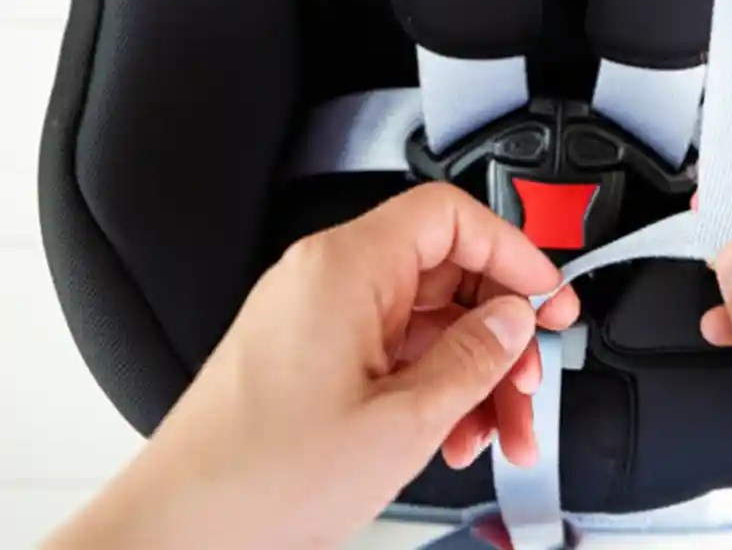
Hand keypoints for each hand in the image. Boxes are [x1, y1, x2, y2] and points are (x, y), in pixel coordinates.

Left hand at [45, 183, 577, 549]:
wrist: (182, 532)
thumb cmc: (261, 478)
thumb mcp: (404, 419)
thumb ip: (475, 357)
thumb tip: (515, 318)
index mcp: (345, 268)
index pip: (450, 215)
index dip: (512, 251)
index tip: (547, 297)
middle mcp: (328, 281)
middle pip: (446, 275)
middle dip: (500, 334)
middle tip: (530, 380)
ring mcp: (319, 321)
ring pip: (427, 324)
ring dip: (474, 376)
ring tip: (497, 433)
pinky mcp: (313, 358)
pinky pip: (395, 354)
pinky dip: (434, 391)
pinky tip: (454, 437)